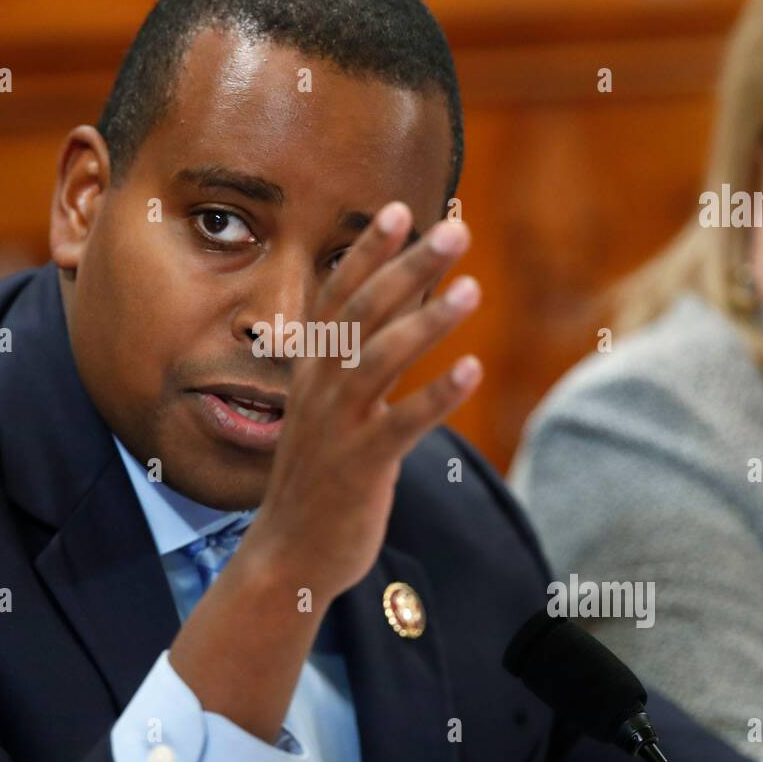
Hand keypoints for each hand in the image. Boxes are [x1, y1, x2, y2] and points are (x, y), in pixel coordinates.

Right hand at [244, 199, 481, 603]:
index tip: (398, 210)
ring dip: (426, 321)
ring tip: (472, 290)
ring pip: (379, 359)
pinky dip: (437, 395)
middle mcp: (320, 388)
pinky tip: (472, 369)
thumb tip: (394, 317)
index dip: (366, 252)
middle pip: (362, 313)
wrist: (290, 552)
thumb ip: (356, 364)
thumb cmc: (320, 475)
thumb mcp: (329, 410)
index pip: (336, 296)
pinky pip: (401, 423)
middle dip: (407, 268)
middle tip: (453, 232)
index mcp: (313, 369)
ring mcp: (337, 426)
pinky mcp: (360, 465)